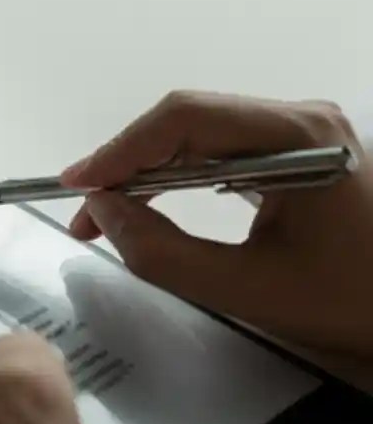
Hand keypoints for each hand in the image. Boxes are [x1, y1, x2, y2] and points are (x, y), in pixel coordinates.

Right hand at [61, 91, 372, 360]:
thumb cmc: (348, 304)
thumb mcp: (246, 289)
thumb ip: (162, 253)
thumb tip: (102, 213)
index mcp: (298, 139)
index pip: (186, 119)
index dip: (121, 149)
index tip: (77, 186)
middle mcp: (301, 119)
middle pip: (188, 120)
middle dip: (127, 163)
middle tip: (84, 210)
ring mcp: (301, 132)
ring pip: (199, 133)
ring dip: (147, 170)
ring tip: (107, 213)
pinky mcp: (297, 151)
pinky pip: (220, 149)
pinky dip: (177, 175)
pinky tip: (149, 202)